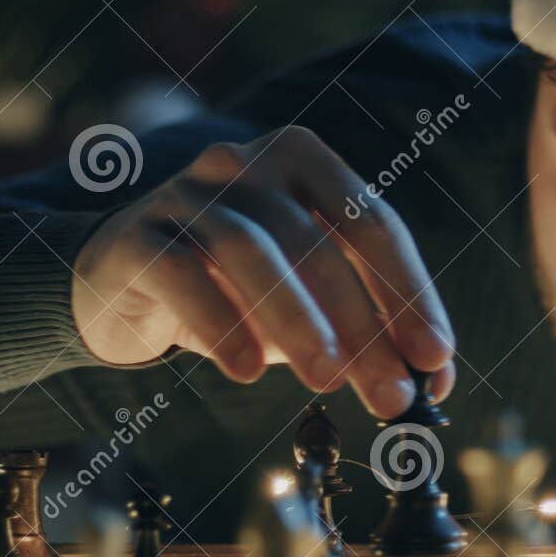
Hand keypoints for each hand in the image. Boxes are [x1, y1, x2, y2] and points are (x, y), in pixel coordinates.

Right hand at [70, 126, 453, 418]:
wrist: (120, 283)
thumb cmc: (235, 290)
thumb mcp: (309, 305)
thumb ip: (369, 331)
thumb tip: (433, 382)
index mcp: (303, 163)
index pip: (373, 223)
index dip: (411, 292)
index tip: (435, 357)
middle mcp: (244, 162)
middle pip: (318, 240)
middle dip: (363, 323)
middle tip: (391, 395)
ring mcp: (185, 192)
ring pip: (250, 247)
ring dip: (298, 319)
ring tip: (327, 380)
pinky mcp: (134, 235)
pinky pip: (179, 271)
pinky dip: (220, 321)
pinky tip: (246, 369)